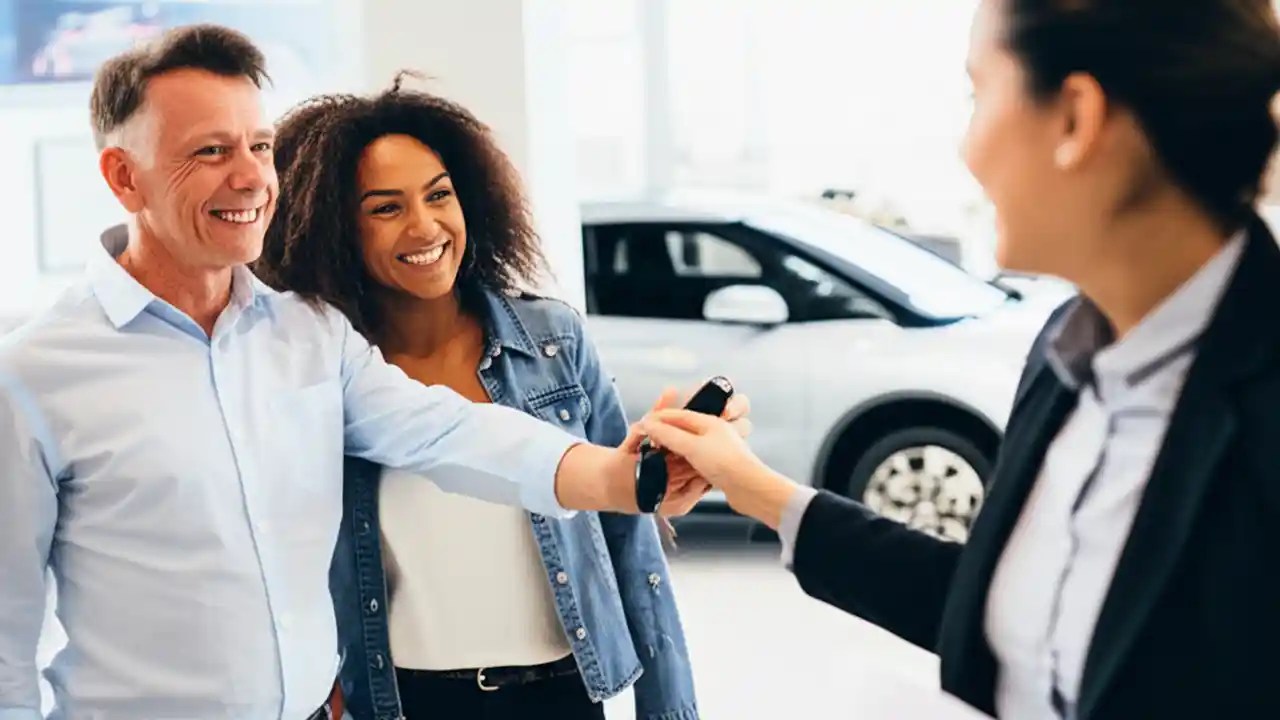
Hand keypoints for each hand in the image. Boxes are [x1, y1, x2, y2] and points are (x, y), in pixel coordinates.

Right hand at [638, 405, 798, 528]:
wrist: (750, 488)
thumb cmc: (726, 464)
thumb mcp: (692, 447)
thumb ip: (669, 435)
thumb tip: (649, 425)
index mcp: (710, 422)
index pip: (678, 415)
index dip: (659, 419)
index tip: (644, 424)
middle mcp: (715, 432)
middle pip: (685, 427)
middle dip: (668, 431)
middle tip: (651, 438)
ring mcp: (718, 448)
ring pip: (691, 442)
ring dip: (677, 446)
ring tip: (662, 451)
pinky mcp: (720, 464)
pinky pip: (697, 457)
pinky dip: (686, 459)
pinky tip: (678, 466)